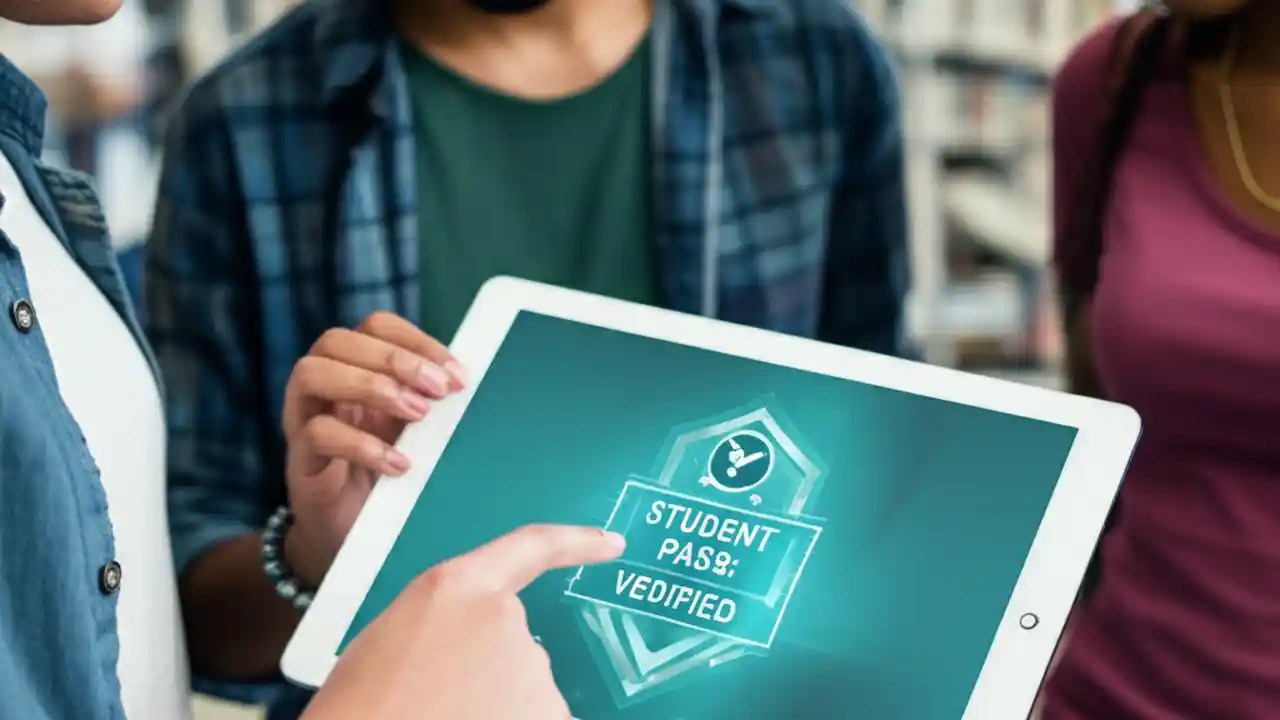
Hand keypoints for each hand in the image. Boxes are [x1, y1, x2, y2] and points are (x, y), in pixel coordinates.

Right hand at [281, 311, 465, 586]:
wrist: (352, 535)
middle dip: (394, 360)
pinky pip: (316, 434)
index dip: (416, 341)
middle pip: (336, 341)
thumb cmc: (387, 472)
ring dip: (370, 386)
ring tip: (417, 414)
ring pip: (311, 374)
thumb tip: (471, 380)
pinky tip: (399, 463)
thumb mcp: (414, 429)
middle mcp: (323, 386)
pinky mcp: (300, 461)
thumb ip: (431, 400)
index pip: (375, 327)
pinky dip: (361, 444)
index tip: (456, 374)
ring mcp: (303, 420)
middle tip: (438, 390)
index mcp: (355, 367)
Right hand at [302, 524, 625, 719]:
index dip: (575, 543)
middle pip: (517, 645)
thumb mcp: (393, 640)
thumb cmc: (357, 707)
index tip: (610, 542)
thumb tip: (474, 656)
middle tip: (439, 699)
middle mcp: (504, 620)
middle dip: (489, 673)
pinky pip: (540, 718)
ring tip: (441, 715)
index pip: (530, 549)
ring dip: (498, 708)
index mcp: (456, 588)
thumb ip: (448, 628)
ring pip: (526, 693)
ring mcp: (530, 671)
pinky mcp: (548, 714)